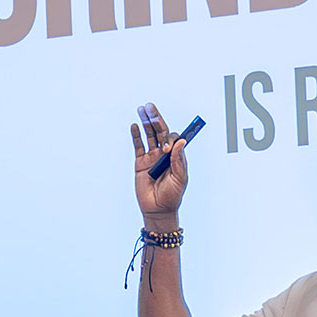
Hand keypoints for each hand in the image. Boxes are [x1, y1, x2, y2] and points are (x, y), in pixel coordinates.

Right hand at [131, 103, 189, 218]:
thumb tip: (181, 141)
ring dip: (146, 122)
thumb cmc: (172, 196)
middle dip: (156, 118)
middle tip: (151, 106)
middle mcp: (164, 153)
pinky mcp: (140, 163)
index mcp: (176, 156)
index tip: (164, 148)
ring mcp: (151, 157)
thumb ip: (179, 160)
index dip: (169, 139)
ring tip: (142, 109)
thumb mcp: (180, 179)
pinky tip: (135, 125)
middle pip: (160, 131)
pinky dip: (136, 135)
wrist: (158, 210)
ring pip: (148, 135)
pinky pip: (138, 146)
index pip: (173, 138)